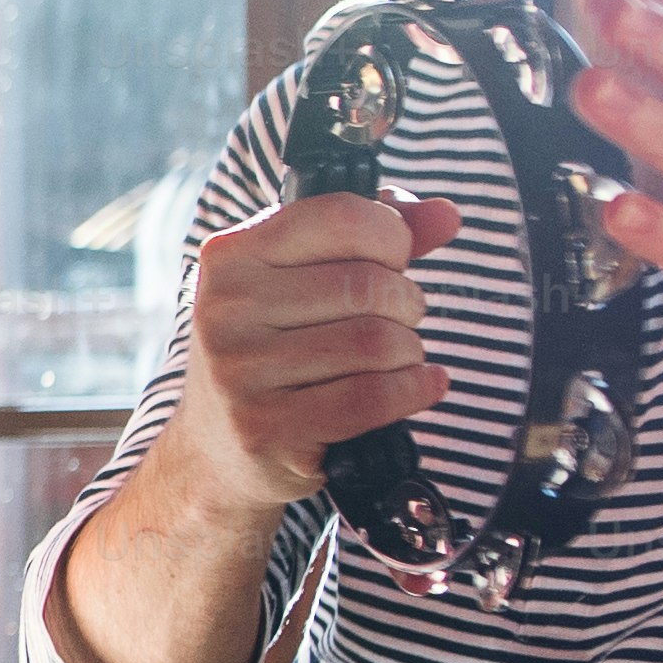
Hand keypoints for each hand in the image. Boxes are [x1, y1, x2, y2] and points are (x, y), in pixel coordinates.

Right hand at [161, 184, 465, 511]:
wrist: (217, 447)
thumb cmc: (273, 350)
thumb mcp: (301, 280)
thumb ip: (372, 238)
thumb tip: (445, 216)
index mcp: (230, 255)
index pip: (339, 215)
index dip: (390, 235)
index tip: (394, 260)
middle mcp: (225, 308)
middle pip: (366, 285)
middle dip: (406, 303)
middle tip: (398, 319)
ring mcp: (240, 371)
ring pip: (376, 342)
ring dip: (409, 352)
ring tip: (396, 359)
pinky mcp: (266, 427)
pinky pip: (372, 397)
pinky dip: (414, 390)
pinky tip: (419, 386)